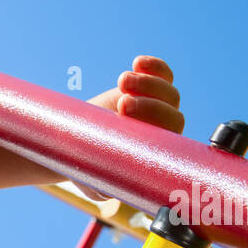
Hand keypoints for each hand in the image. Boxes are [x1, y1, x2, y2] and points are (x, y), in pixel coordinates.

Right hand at [76, 55, 184, 201]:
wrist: (74, 146)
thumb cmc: (83, 166)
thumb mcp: (92, 179)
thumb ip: (105, 183)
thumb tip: (114, 184)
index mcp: (156, 156)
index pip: (170, 134)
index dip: (156, 118)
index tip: (123, 110)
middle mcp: (163, 134)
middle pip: (173, 113)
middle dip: (151, 103)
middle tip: (121, 102)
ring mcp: (158, 111)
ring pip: (169, 92)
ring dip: (149, 83)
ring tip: (122, 81)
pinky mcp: (149, 92)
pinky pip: (163, 76)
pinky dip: (155, 68)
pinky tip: (137, 63)